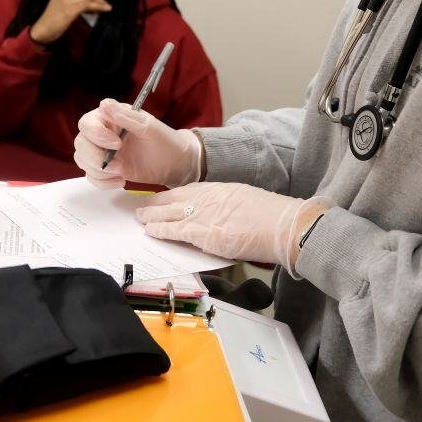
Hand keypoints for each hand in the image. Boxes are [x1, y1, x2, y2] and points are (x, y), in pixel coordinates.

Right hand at [29, 0, 111, 44]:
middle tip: (104, 5)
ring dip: (100, 2)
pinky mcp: (70, 10)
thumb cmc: (49, 20)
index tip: (98, 0)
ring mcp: (67, 1)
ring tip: (106, 7)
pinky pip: (88, 4)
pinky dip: (98, 6)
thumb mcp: (54, 3)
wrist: (41, 30)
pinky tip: (103, 10)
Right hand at [74, 98, 201, 189]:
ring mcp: (102, 152)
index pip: (87, 123)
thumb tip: (105, 104)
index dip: (97, 135)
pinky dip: (102, 182)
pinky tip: (120, 181)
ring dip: (99, 171)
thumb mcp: (149, 127)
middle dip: (96, 158)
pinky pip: (91, 176)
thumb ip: (127, 116)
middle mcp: (102, 133)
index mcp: (110, 117)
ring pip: (82, 160)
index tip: (118, 144)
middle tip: (118, 165)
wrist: (175, 164)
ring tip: (121, 172)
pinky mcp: (105, 169)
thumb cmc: (165, 141)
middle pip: (80, 143)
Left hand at [135, 183, 328, 266]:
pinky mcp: (203, 233)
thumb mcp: (246, 200)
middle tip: (142, 205)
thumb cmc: (271, 216)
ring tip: (140, 218)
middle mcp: (207, 197)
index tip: (162, 197)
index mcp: (219, 188)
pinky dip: (160, 230)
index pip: (188, 190)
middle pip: (173, 198)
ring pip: (169, 213)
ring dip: (151, 216)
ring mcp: (203, 214)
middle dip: (156, 202)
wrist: (282, 224)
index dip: (172, 195)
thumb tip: (221, 215)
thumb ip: (228, 205)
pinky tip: (150, 232)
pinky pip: (174, 231)